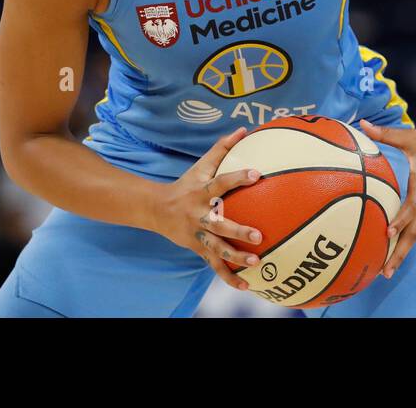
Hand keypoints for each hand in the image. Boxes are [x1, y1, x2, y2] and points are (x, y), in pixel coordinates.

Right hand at [148, 126, 264, 290]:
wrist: (156, 209)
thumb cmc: (186, 184)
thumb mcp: (200, 165)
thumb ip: (222, 148)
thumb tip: (244, 130)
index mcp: (201, 192)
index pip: (220, 182)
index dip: (237, 178)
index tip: (257, 174)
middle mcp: (199, 214)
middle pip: (219, 224)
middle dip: (238, 231)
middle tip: (260, 235)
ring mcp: (198, 234)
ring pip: (217, 248)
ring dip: (236, 257)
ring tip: (256, 262)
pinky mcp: (198, 248)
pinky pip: (215, 265)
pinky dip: (229, 276)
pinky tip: (247, 285)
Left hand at [359, 118, 415, 279]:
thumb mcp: (411, 138)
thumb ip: (385, 134)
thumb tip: (360, 123)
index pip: (410, 207)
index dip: (399, 220)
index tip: (387, 232)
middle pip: (413, 233)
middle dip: (398, 253)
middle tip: (384, 272)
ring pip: (415, 234)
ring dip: (401, 252)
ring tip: (385, 270)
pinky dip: (406, 240)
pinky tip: (393, 250)